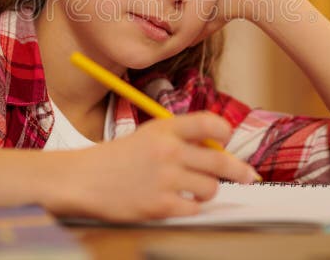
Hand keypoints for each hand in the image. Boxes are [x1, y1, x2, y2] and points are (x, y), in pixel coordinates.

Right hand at [50, 112, 259, 221]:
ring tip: (193, 189)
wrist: (82, 180)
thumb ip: (179, 138)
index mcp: (165, 128)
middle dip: (238, 170)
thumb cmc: (115, 159)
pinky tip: (180, 202)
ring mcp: (165, 178)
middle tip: (247, 175)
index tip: (228, 142)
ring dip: (207, 190)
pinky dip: (191, 207)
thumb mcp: (146, 136)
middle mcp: (168, 150)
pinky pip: (194, 208)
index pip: (210, 123)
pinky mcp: (160, 205)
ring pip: (210, 187)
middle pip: (221, 160)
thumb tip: (217, 148)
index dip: (224, 133)